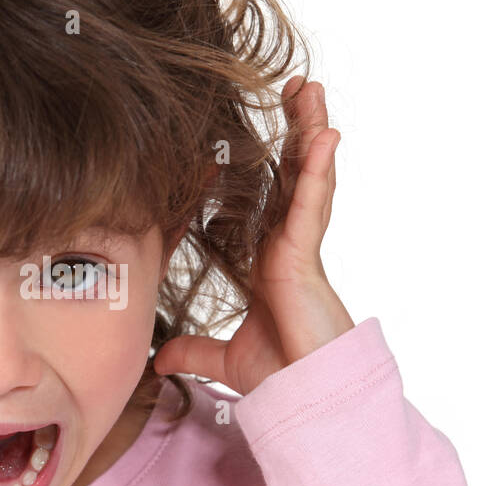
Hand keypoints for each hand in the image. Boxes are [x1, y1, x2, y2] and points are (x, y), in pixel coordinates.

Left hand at [153, 77, 354, 394]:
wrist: (304, 399)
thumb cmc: (280, 378)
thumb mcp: (224, 360)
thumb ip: (194, 352)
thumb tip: (161, 359)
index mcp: (271, 261)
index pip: (270, 198)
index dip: (269, 163)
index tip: (261, 131)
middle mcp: (289, 247)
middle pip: (293, 175)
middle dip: (295, 130)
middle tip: (294, 87)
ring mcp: (301, 249)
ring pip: (308, 178)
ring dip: (310, 131)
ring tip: (310, 89)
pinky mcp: (307, 258)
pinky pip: (313, 204)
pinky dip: (319, 169)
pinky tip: (325, 135)